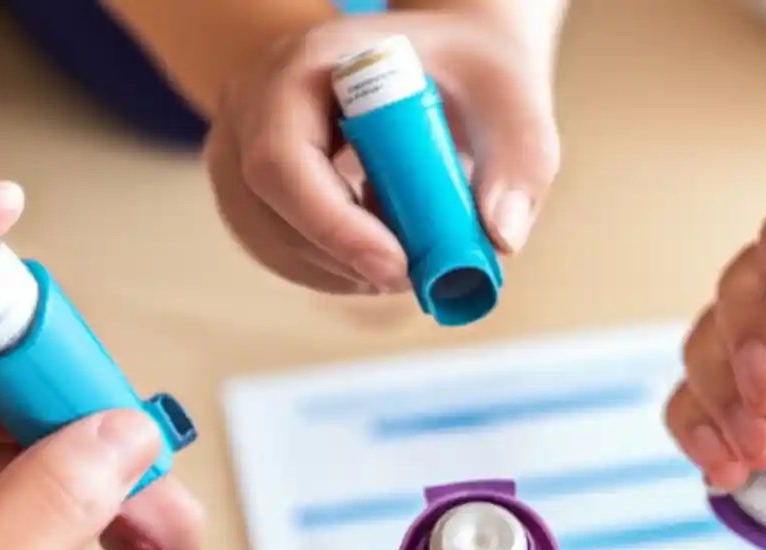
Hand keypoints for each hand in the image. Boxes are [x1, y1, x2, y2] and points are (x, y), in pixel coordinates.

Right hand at [205, 10, 559, 293]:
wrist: (446, 56)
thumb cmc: (475, 71)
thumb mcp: (515, 100)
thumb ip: (521, 163)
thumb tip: (500, 239)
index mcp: (311, 62)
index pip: (283, 158)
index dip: (332, 224)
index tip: (399, 266)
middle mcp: (259, 96)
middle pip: (263, 203)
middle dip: (339, 256)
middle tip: (412, 277)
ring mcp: (244, 137)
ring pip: (262, 233)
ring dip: (332, 269)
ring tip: (401, 265)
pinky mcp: (251, 176)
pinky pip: (270, 241)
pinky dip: (323, 268)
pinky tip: (374, 260)